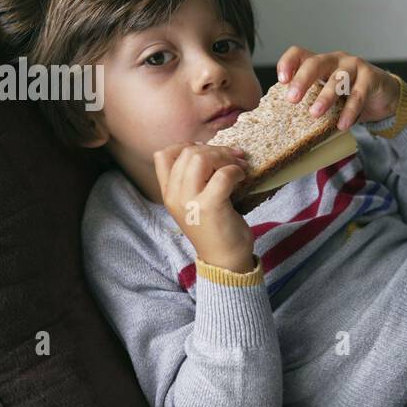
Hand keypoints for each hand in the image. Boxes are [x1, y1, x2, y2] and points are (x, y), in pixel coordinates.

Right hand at [153, 142, 255, 273]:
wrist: (224, 261)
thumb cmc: (214, 228)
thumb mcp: (194, 203)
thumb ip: (193, 180)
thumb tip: (211, 151)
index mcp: (168, 193)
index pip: (163, 155)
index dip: (187, 145)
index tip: (209, 152)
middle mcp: (174, 196)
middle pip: (188, 152)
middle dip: (215, 149)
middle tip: (235, 157)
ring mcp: (190, 201)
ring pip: (201, 159)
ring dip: (225, 157)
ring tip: (240, 166)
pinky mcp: (210, 207)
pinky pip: (223, 175)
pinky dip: (236, 170)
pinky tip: (242, 177)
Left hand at [276, 46, 400, 130]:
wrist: (385, 97)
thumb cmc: (351, 96)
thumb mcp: (330, 96)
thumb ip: (314, 101)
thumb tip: (289, 122)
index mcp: (321, 63)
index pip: (300, 54)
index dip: (288, 63)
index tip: (281, 80)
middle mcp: (335, 60)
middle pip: (315, 63)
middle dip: (302, 80)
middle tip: (292, 99)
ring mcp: (354, 66)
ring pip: (337, 79)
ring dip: (325, 97)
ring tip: (315, 113)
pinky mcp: (370, 77)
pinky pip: (358, 94)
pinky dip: (349, 111)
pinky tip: (342, 124)